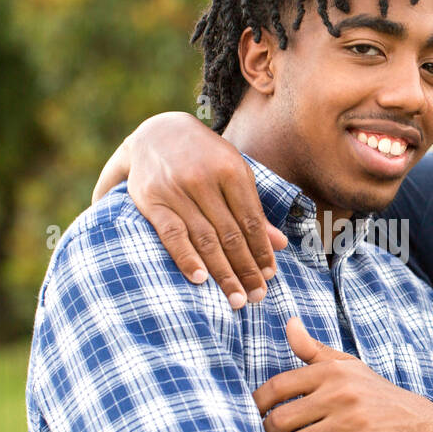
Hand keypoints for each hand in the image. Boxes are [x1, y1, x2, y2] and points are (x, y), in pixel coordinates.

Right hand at [92, 112, 287, 308]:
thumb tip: (280, 244)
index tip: (271, 276)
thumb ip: (253, 209)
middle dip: (247, 268)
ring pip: (205, 238)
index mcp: (231, 170)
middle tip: (257, 296)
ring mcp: (177, 190)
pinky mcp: (152, 200)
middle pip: (231, 234)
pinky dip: (186, 258)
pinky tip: (200, 279)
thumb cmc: (204, 158)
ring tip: (236, 298)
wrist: (156, 133)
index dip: (262, 251)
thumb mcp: (233, 173)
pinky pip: (172, 234)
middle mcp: (204, 179)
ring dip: (223, 272)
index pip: (251, 220)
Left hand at [253, 318, 432, 431]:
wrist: (419, 422)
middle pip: (281, 420)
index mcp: (330, 372)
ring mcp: (350, 422)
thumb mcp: (347, 366)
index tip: (251, 417)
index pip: (277, 386)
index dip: (255, 405)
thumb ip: (313, 349)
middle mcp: (339, 394)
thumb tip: (289, 323)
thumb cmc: (375, 393)